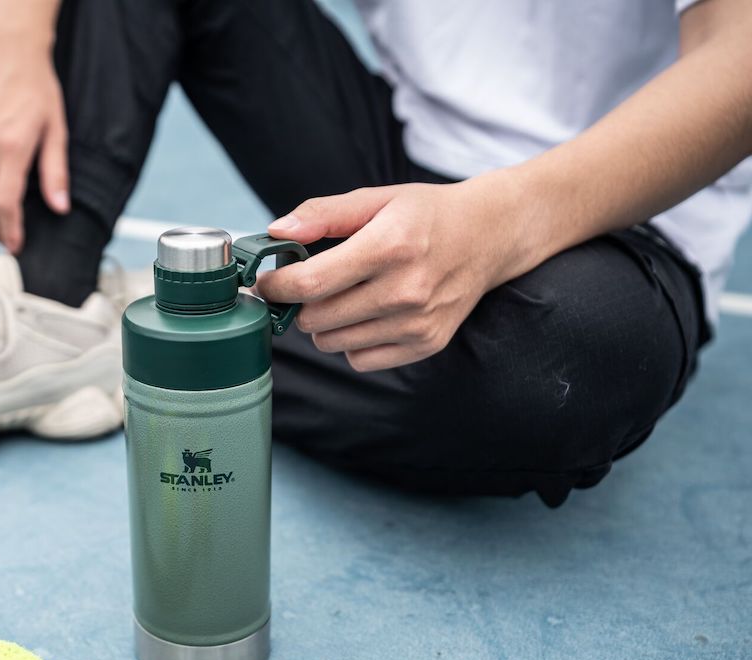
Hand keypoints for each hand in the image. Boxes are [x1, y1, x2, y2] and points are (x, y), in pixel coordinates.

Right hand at [0, 29, 68, 252]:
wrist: (9, 54)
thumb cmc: (39, 91)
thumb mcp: (56, 130)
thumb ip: (56, 172)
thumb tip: (60, 208)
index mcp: (11, 147)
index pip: (5, 203)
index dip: (10, 229)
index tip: (17, 246)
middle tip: (10, 243)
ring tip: (0, 225)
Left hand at [257, 175, 532, 371]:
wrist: (490, 235)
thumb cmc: (427, 215)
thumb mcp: (375, 199)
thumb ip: (322, 214)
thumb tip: (276, 232)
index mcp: (389, 246)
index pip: (310, 283)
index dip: (277, 285)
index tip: (268, 281)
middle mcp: (405, 289)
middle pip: (315, 319)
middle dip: (300, 304)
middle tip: (310, 285)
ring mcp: (417, 322)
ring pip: (333, 343)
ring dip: (325, 324)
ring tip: (343, 297)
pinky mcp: (426, 344)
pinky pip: (361, 360)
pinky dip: (352, 342)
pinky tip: (366, 316)